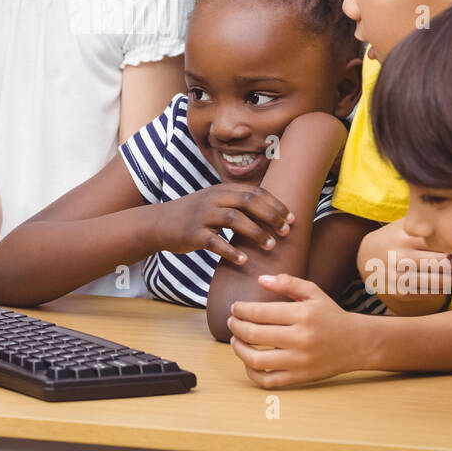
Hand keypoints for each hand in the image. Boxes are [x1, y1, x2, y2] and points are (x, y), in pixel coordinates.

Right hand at [155, 184, 293, 264]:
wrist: (160, 222)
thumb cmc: (194, 215)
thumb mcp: (215, 202)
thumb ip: (237, 203)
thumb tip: (270, 212)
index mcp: (222, 190)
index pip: (254, 192)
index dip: (275, 204)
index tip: (291, 217)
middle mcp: (213, 199)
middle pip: (247, 201)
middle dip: (270, 216)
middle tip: (285, 231)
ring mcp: (202, 215)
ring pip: (234, 219)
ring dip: (255, 232)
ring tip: (270, 246)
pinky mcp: (193, 233)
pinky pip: (214, 242)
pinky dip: (231, 251)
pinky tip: (244, 260)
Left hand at [226, 272, 368, 386]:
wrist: (357, 343)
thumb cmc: (331, 315)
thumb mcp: (313, 292)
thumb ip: (287, 282)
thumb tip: (260, 280)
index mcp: (302, 315)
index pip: (259, 312)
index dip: (241, 310)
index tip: (235, 308)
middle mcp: (300, 338)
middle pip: (254, 334)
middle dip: (236, 327)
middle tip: (232, 322)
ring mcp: (300, 361)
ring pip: (257, 360)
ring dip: (239, 350)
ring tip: (235, 341)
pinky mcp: (300, 377)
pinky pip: (268, 380)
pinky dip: (252, 373)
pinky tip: (248, 362)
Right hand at [357, 218, 450, 314]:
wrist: (366, 258)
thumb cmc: (394, 238)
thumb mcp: (405, 226)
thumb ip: (427, 226)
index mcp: (406, 237)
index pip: (441, 243)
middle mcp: (402, 257)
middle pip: (443, 263)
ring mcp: (400, 276)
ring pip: (438, 281)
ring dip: (451, 278)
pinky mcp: (400, 292)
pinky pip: (429, 294)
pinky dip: (440, 290)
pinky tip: (443, 283)